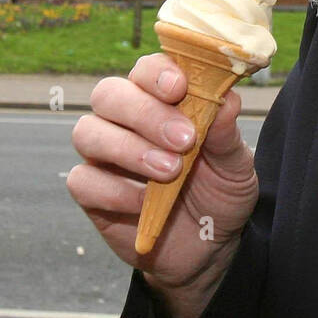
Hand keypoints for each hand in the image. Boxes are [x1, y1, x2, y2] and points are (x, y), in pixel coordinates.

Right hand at [67, 54, 258, 294]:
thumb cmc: (219, 192)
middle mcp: (126, 120)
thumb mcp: (235, 164)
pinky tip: (144, 202)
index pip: (146, 70)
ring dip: (129, 149)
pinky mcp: (91, 191)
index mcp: (162, 101)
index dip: (157, 73)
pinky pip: (82, 179)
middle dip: (145, 113)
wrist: (209, 248)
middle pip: (109, 94)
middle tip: (183, 140)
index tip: (179, 88)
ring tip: (169, 172)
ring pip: (88, 132)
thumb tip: (226, 98)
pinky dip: (114, 189)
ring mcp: (104, 154)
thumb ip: (226, 132)